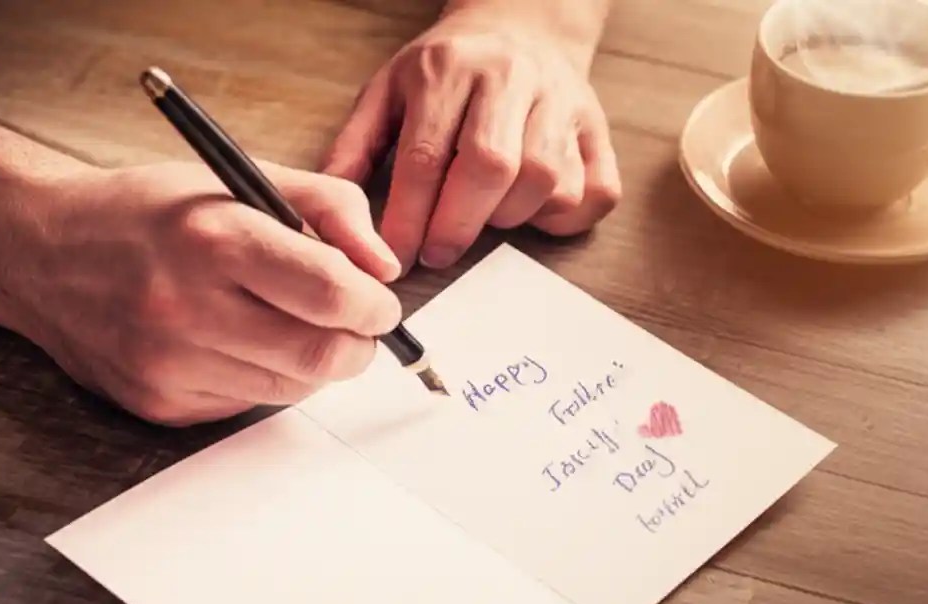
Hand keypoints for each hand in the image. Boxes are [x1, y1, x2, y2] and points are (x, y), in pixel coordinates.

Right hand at [0, 162, 402, 425]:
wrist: (40, 250)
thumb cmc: (150, 211)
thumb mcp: (241, 177)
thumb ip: (330, 207)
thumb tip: (385, 268)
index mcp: (213, 238)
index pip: (333, 294)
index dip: (376, 305)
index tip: (380, 300)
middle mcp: (185, 306)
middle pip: (323, 356)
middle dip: (359, 345)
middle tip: (357, 325)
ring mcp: (168, 364)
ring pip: (293, 388)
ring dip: (315, 363)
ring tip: (293, 324)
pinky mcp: (160, 403)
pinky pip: (249, 405)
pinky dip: (266, 377)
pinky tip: (240, 342)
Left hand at [321, 4, 622, 272]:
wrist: (521, 23)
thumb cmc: (449, 69)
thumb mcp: (389, 89)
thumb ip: (357, 145)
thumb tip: (330, 209)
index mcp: (448, 69)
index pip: (427, 156)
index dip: (409, 218)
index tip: (396, 255)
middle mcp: (511, 78)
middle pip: (492, 166)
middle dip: (459, 224)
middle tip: (439, 253)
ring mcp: (562, 101)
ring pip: (548, 180)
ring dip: (512, 218)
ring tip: (485, 219)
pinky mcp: (597, 127)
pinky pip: (596, 189)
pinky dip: (567, 217)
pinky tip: (535, 212)